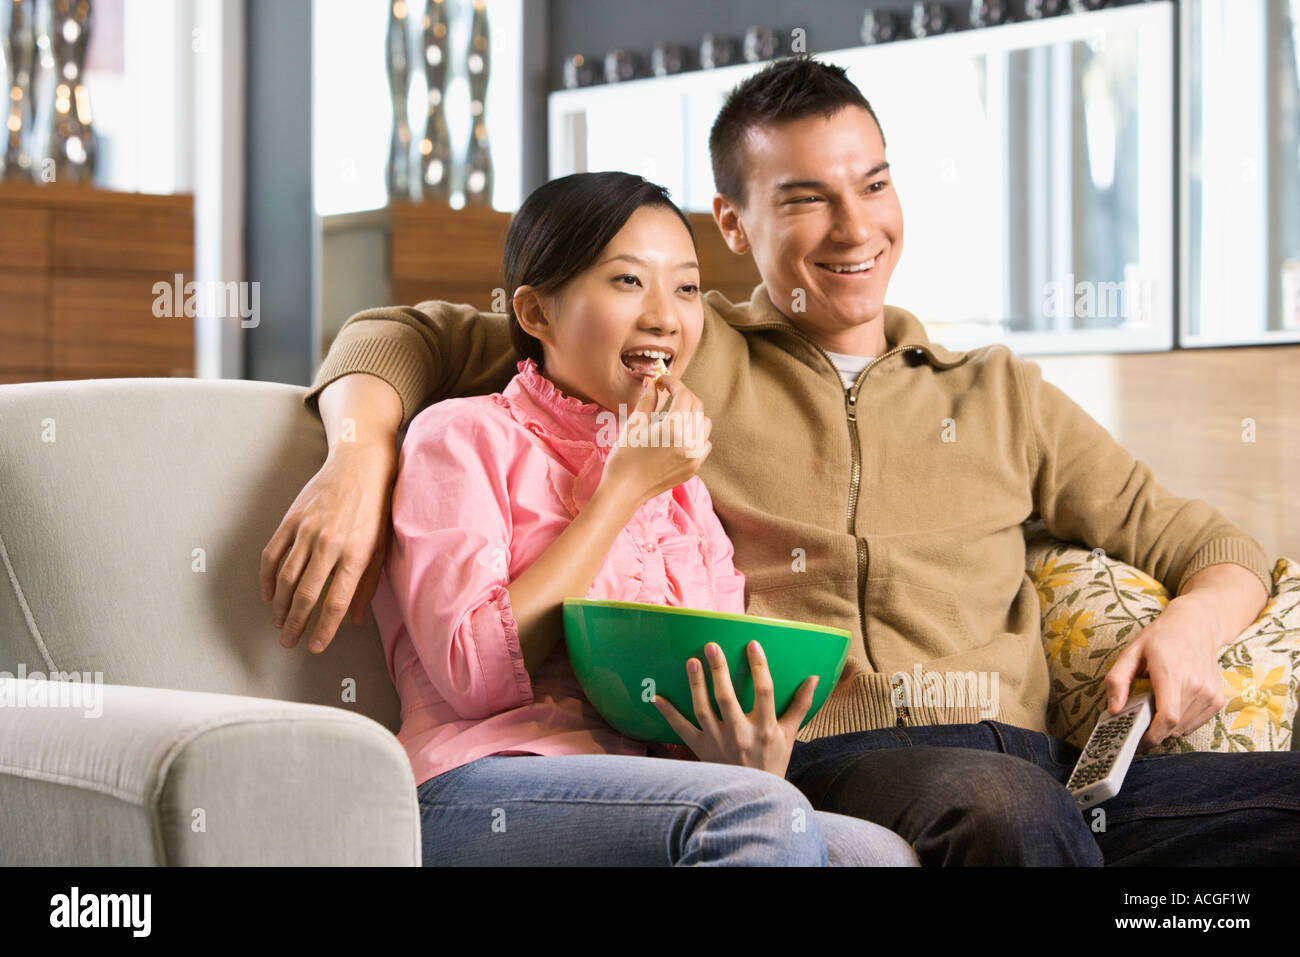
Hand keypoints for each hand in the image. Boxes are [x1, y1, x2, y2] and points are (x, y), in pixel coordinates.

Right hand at [259, 439, 397, 652]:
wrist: (360, 463)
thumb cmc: (377, 507)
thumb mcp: (382, 546)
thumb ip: (367, 585)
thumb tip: (353, 619)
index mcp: (356, 553)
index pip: (335, 601)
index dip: (323, 629)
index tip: (315, 647)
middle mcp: (330, 544)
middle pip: (306, 595)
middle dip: (294, 624)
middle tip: (288, 642)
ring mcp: (307, 530)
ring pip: (285, 578)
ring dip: (278, 605)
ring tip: (278, 622)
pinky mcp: (292, 519)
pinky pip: (272, 554)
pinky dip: (266, 578)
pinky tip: (267, 594)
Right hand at [598, 374, 711, 507]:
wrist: (625, 490)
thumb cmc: (624, 456)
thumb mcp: (634, 424)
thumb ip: (648, 400)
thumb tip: (652, 382)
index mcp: (673, 428)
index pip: (683, 395)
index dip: (673, 383)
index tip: (663, 381)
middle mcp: (689, 441)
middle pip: (697, 406)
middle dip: (683, 395)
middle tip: (668, 393)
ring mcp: (694, 456)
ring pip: (704, 423)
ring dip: (692, 413)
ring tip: (674, 414)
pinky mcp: (694, 467)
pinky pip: (704, 443)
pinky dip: (695, 434)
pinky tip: (679, 435)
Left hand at [652, 640, 818, 776]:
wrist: (753, 798)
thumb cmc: (773, 761)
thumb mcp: (790, 735)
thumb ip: (800, 705)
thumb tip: (814, 678)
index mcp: (766, 728)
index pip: (764, 692)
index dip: (759, 667)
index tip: (752, 644)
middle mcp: (742, 735)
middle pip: (727, 698)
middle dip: (719, 670)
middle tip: (712, 646)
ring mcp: (719, 742)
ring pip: (703, 710)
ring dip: (696, 685)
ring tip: (692, 662)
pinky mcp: (701, 750)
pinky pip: (682, 730)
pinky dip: (669, 714)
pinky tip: (657, 697)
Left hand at [1104, 594, 1227, 749]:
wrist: (1196, 625)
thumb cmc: (1161, 638)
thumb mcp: (1131, 652)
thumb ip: (1117, 680)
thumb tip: (1113, 709)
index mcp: (1172, 672)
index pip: (1167, 717)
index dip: (1152, 735)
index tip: (1138, 740)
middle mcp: (1195, 685)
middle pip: (1173, 726)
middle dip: (1154, 730)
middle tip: (1140, 718)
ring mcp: (1210, 694)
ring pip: (1184, 728)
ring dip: (1167, 726)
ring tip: (1157, 704)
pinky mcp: (1217, 700)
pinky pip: (1195, 724)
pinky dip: (1181, 722)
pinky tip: (1173, 703)